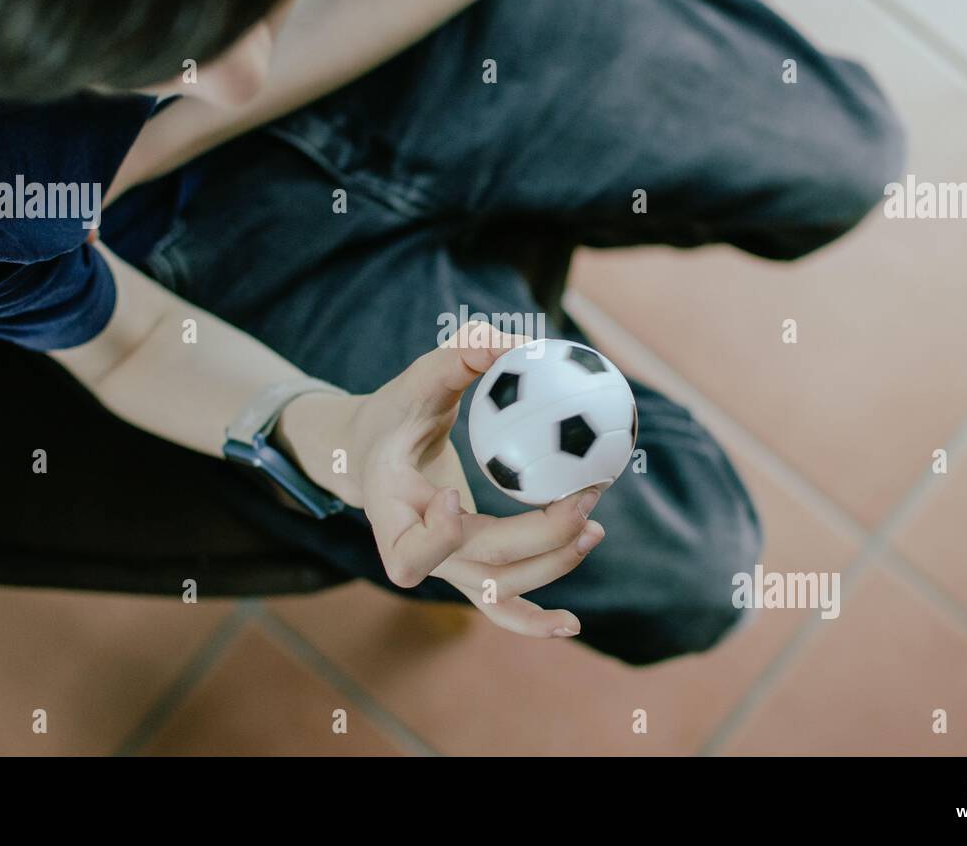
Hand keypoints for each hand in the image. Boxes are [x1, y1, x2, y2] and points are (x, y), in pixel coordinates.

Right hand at [279, 322, 604, 637]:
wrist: (371, 454)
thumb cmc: (396, 412)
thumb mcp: (417, 381)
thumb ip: (460, 356)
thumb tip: (518, 341)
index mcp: (390, 507)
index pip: (408, 545)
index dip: (436, 535)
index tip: (455, 497)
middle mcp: (414, 548)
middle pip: (479, 561)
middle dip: (538, 537)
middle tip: (584, 499)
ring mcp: (443, 568)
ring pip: (498, 589)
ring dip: (553, 565)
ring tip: (595, 526)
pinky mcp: (466, 573)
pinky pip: (500, 607)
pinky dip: (533, 623)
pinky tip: (571, 624)